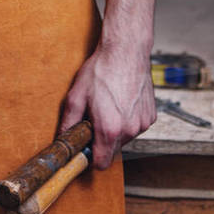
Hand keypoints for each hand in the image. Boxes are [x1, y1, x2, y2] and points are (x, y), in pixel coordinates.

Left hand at [57, 44, 155, 168]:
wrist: (126, 50)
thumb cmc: (102, 69)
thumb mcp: (76, 95)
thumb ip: (68, 122)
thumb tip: (62, 138)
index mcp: (109, 129)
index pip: (101, 163)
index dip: (91, 157)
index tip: (87, 148)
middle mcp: (129, 130)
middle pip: (113, 150)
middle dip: (103, 138)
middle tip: (96, 116)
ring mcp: (142, 123)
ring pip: (125, 137)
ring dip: (117, 128)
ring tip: (110, 104)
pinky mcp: (151, 116)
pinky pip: (136, 126)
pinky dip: (129, 119)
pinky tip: (122, 101)